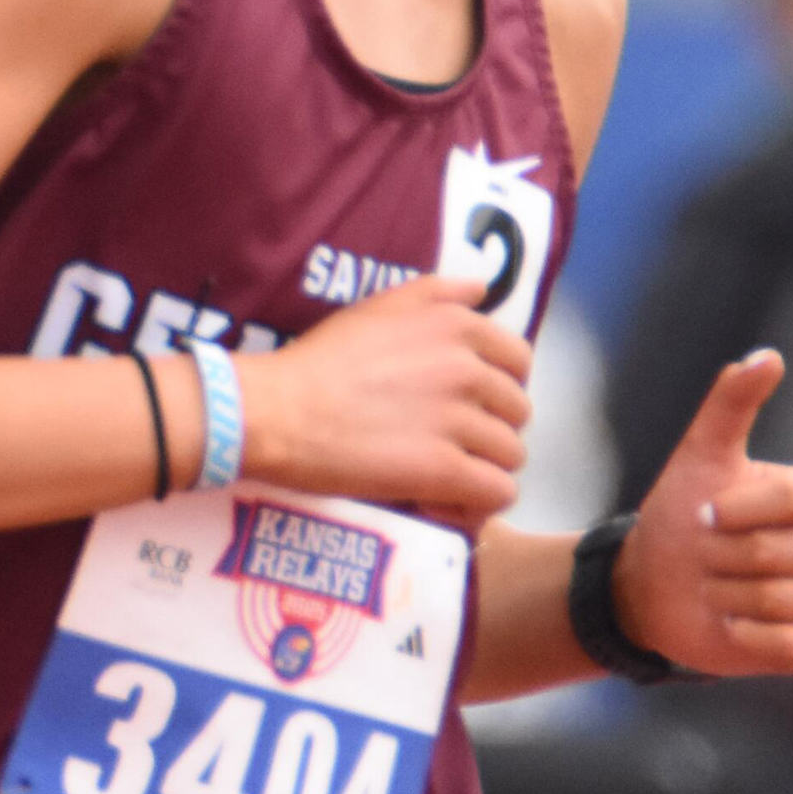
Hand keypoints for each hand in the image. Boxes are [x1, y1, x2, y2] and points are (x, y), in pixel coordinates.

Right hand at [234, 275, 528, 520]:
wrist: (273, 410)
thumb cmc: (317, 360)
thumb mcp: (376, 306)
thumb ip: (436, 292)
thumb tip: (482, 289)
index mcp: (456, 326)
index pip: (518, 361)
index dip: (498, 388)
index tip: (469, 405)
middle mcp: (466, 368)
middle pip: (517, 412)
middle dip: (489, 430)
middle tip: (447, 443)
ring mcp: (457, 420)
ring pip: (511, 455)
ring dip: (482, 469)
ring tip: (443, 478)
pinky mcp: (442, 469)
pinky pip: (496, 493)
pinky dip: (475, 504)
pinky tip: (443, 502)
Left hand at [613, 350, 792, 676]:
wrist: (653, 584)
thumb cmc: (682, 515)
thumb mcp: (700, 455)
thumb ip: (732, 404)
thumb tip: (768, 356)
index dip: (744, 508)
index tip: (700, 513)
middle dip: (728, 555)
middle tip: (701, 553)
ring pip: (790, 601)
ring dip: (728, 594)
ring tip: (709, 585)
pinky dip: (749, 635)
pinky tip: (725, 621)